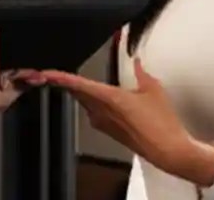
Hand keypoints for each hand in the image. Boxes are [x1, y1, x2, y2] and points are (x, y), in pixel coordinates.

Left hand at [38, 57, 213, 185]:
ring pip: (84, 102)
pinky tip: (96, 97)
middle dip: (64, 83)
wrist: (168, 150)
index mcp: (108, 98)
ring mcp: (103, 123)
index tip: (44, 73)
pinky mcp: (109, 131)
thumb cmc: (162, 124)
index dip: (58, 78)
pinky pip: (93, 112)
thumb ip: (141, 72)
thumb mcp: (153, 90)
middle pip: (76, 93)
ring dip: (77, 92)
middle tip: (49, 74)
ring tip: (69, 81)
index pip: (77, 84)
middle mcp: (101, 112)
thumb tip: (137, 62)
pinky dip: (90, 102)